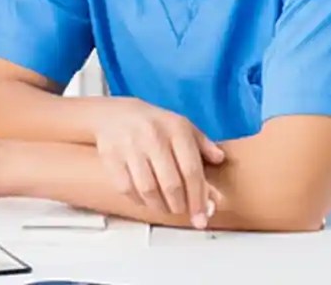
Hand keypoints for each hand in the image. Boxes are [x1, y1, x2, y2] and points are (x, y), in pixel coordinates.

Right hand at [92, 98, 225, 227]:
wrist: (114, 114)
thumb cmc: (155, 125)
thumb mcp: (183, 127)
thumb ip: (204, 145)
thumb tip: (220, 161)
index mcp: (175, 129)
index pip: (191, 170)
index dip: (199, 198)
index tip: (202, 217)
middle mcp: (152, 136)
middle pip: (171, 184)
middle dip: (181, 206)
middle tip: (184, 212)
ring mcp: (129, 147)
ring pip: (148, 190)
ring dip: (161, 206)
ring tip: (167, 207)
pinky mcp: (111, 157)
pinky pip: (127, 189)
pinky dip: (139, 201)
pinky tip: (147, 200)